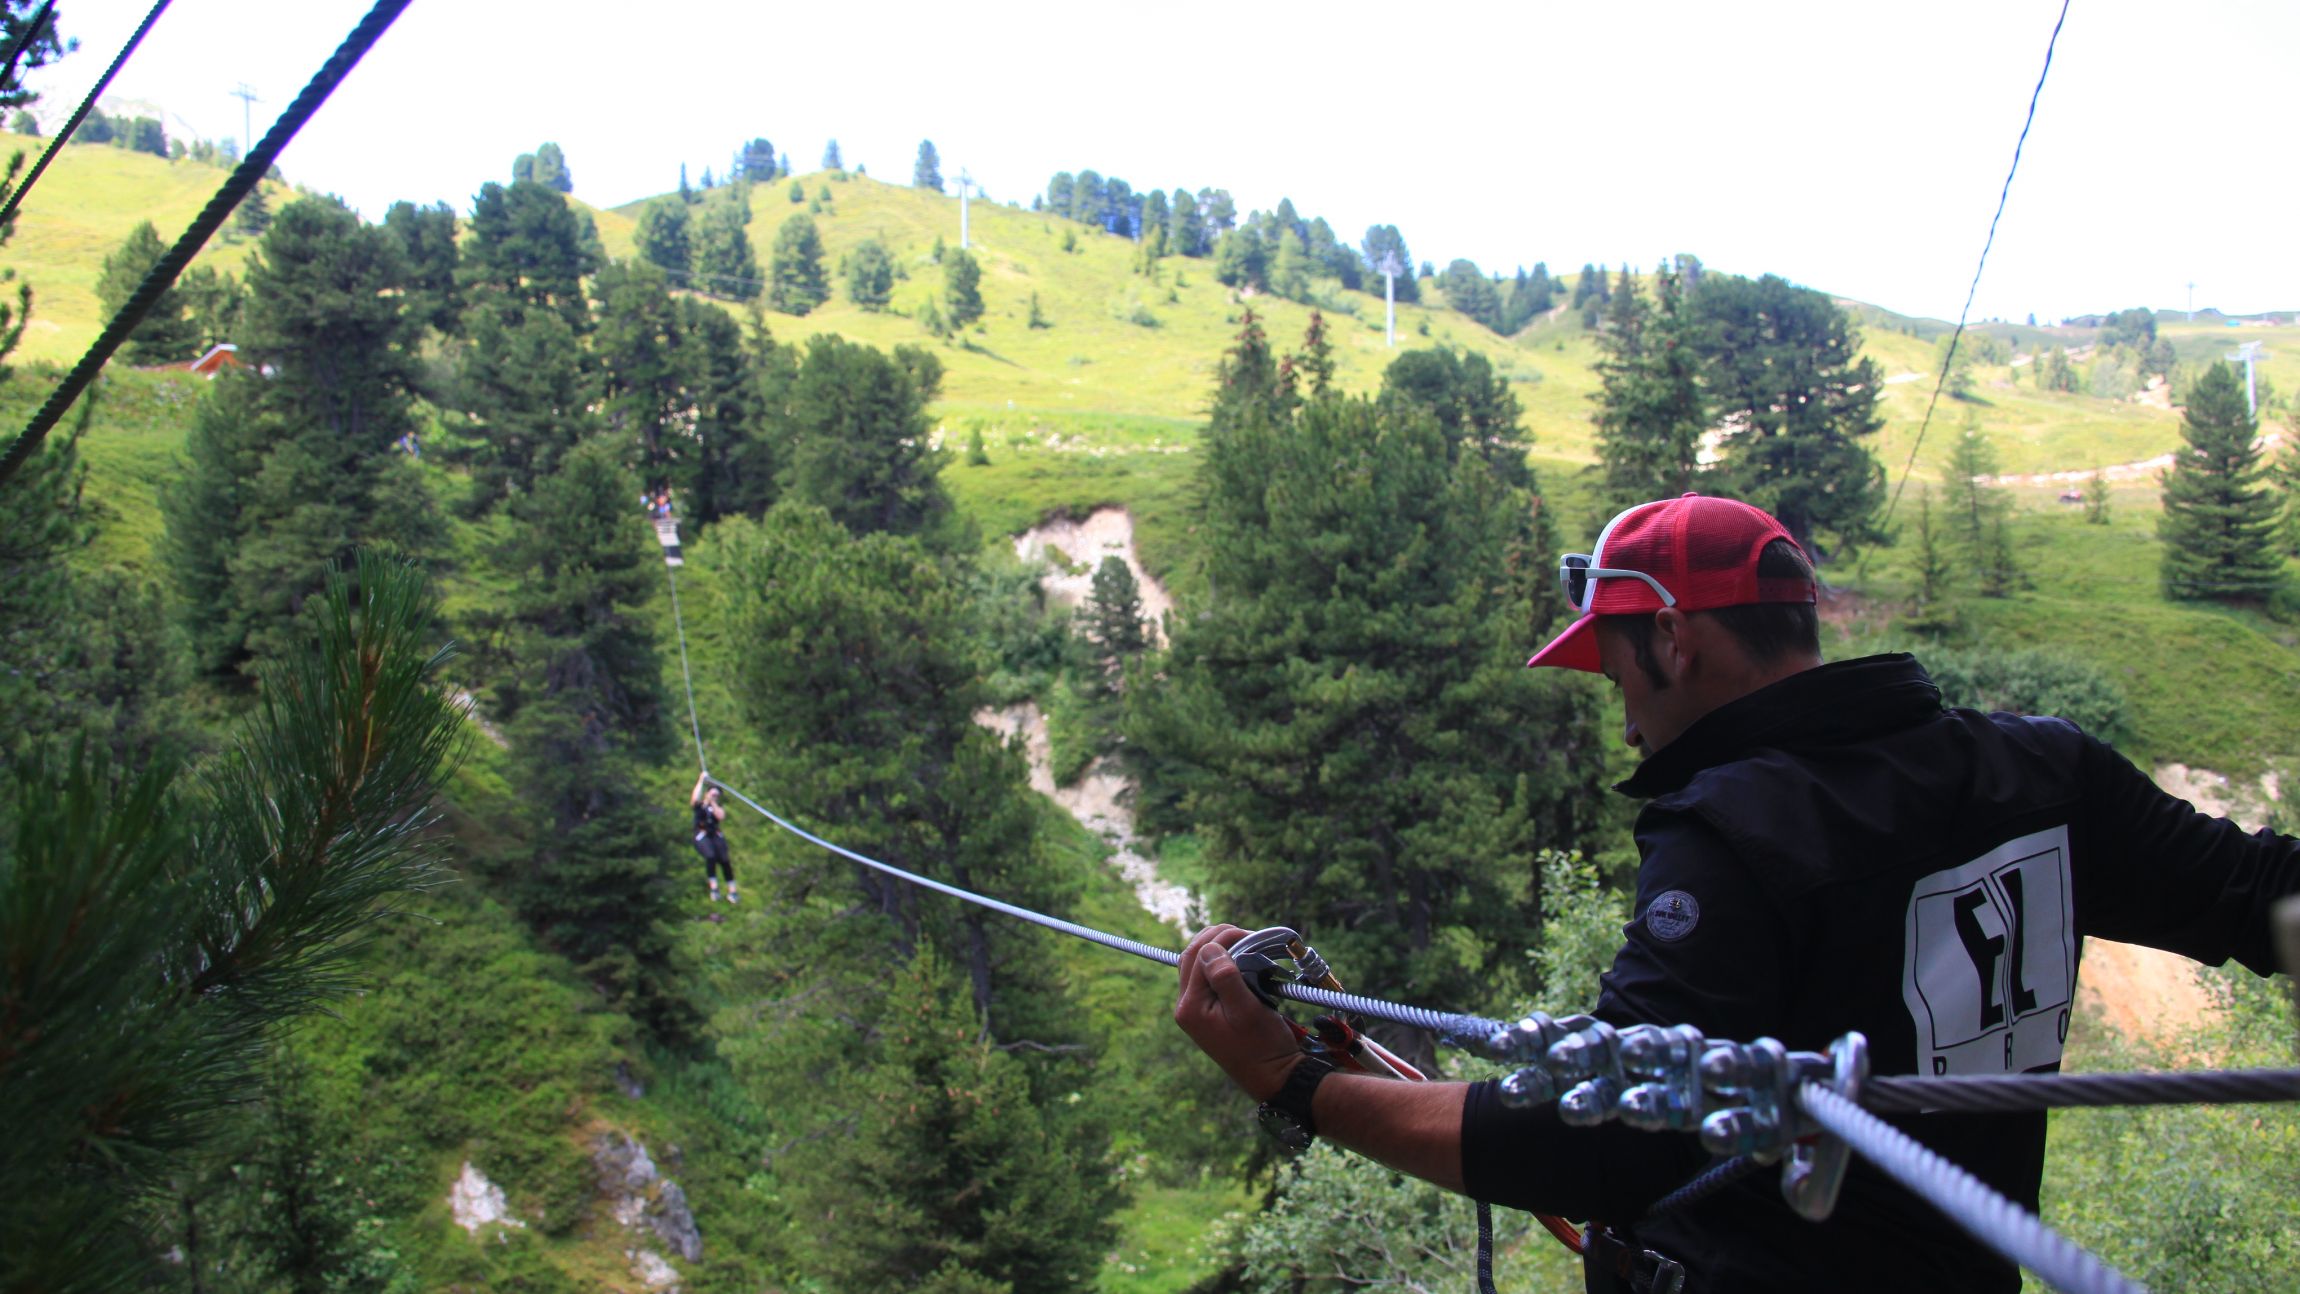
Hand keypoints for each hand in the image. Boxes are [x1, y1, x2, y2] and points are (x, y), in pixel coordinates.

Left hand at [1174, 924, 1309, 1100]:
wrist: (1273, 1077)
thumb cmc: (1263, 1046)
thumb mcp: (1247, 1009)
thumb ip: (1225, 977)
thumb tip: (1211, 948)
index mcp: (1190, 1007)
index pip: (1199, 955)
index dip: (1224, 938)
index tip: (1252, 935)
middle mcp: (1186, 1007)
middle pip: (1192, 956)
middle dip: (1218, 939)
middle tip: (1248, 936)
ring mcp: (1195, 1010)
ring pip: (1197, 964)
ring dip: (1219, 948)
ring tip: (1245, 944)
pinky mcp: (1207, 1012)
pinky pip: (1206, 977)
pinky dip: (1221, 963)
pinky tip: (1240, 960)